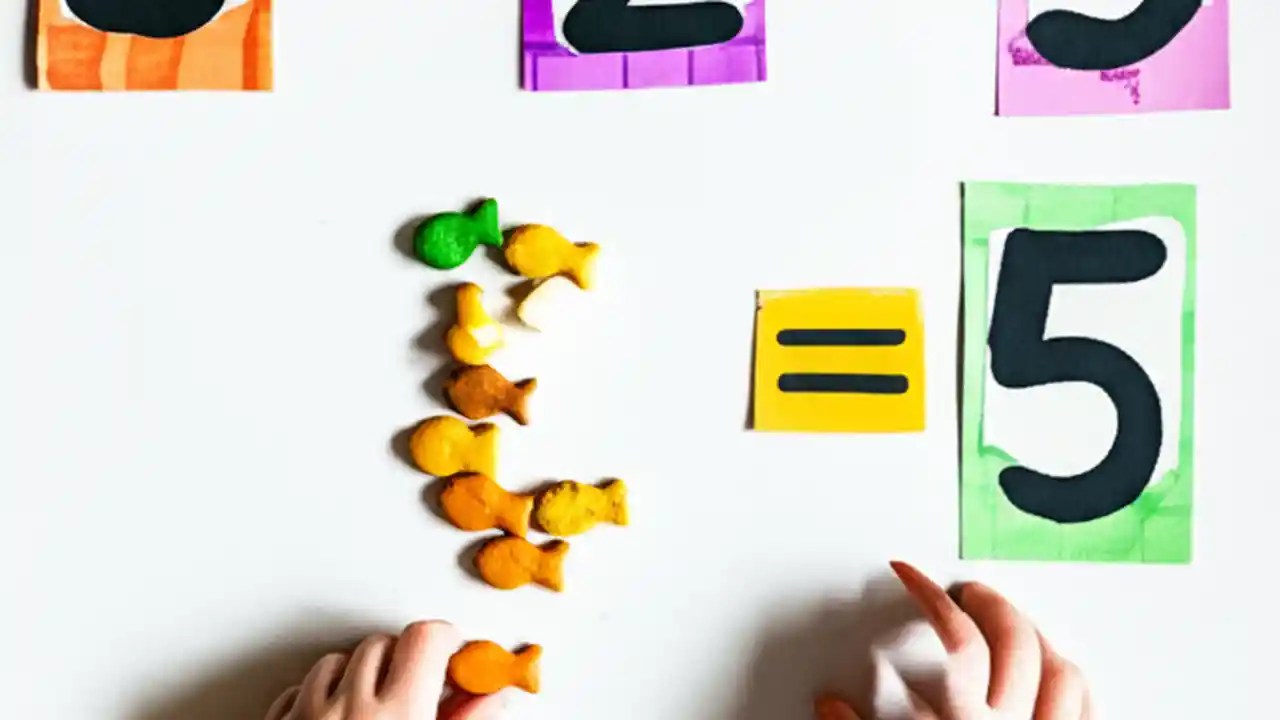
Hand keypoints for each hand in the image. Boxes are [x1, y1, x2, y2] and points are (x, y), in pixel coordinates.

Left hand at [265, 621, 505, 719]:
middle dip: (402, 659)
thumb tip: (496, 693)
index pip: (425, 638)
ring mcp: (306, 718)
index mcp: (398, 714)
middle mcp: (348, 709)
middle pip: (381, 644)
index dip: (444, 639)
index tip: (451, 652)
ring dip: (356, 675)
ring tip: (373, 706)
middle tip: (415, 688)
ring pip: (334, 663)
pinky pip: (294, 693)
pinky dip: (316, 698)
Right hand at [816, 562, 1092, 719]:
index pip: (958, 637)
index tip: (909, 575)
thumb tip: (831, 703)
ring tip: (1012, 624)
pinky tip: (1053, 675)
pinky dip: (1070, 686)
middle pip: (1017, 641)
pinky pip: (1087, 710)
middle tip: (965, 592)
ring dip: (1037, 639)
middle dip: (990, 604)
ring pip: (1062, 672)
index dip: (930, 596)